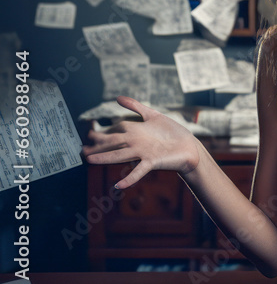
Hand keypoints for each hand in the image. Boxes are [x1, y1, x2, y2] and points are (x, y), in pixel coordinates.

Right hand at [81, 96, 201, 188]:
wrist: (189, 147)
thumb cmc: (171, 132)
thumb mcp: (153, 116)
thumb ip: (135, 107)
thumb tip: (117, 98)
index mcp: (135, 133)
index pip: (115, 132)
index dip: (102, 134)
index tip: (88, 136)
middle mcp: (136, 144)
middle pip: (114, 144)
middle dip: (98, 146)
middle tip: (81, 149)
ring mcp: (143, 153)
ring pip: (121, 156)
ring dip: (106, 158)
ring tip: (90, 160)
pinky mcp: (153, 161)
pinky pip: (139, 171)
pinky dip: (130, 178)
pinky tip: (119, 185)